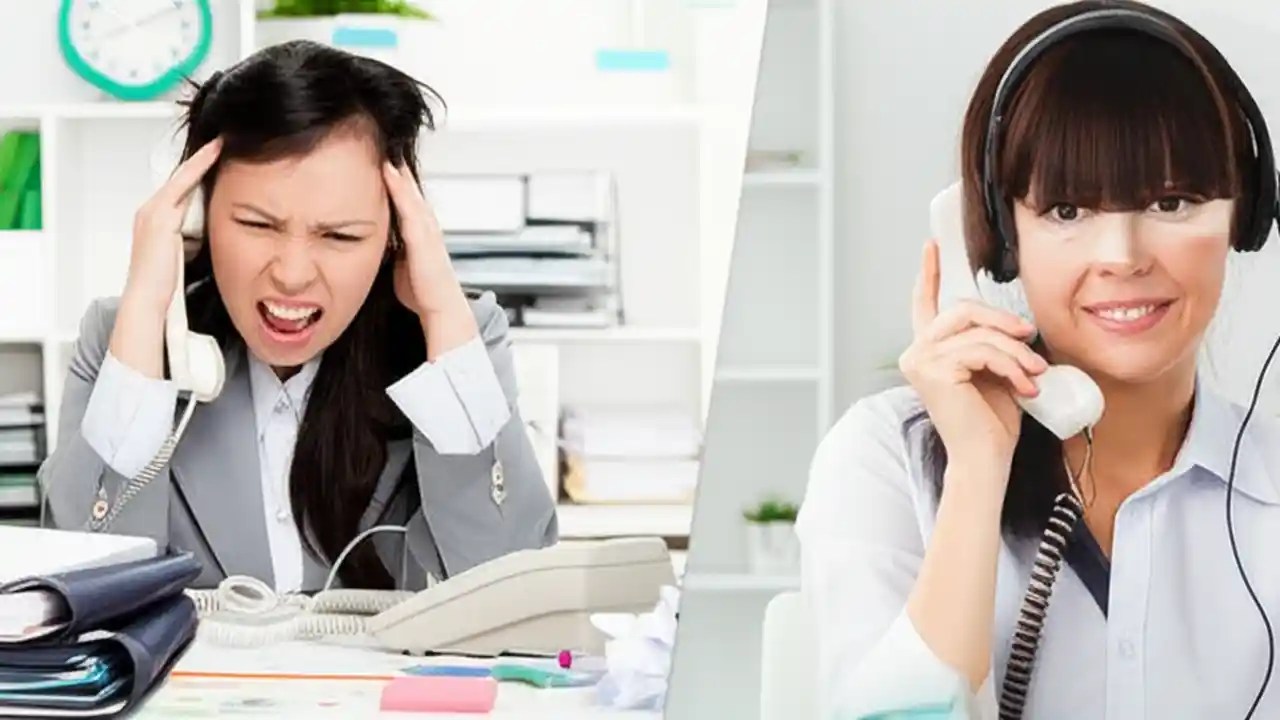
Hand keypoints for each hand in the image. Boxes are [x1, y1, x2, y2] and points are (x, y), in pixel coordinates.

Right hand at [122, 137, 221, 314]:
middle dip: (200, 159)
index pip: (179, 188)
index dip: (196, 170)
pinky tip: (214, 155)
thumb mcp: (179, 253)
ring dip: (202, 159)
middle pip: (180, 178)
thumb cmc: (162, 282)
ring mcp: (153, 211)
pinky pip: (184, 183)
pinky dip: (199, 167)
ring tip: (220, 144)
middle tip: (221, 141)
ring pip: (182, 177)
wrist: (147, 297)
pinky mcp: (161, 216)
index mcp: (154, 219)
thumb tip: (203, 235)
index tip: (214, 155)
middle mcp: (150, 210)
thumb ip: (189, 238)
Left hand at [382, 161, 467, 318]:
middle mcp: (427, 227)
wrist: (441, 307)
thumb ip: (394, 253)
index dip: (399, 184)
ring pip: (410, 193)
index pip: (408, 202)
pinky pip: (407, 204)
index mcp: (422, 234)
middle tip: (387, 147)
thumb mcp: (403, 266)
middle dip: (400, 171)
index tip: (386, 165)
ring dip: (399, 172)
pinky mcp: (421, 235)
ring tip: (387, 151)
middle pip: (411, 191)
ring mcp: (426, 229)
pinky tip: (389, 171)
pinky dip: (398, 186)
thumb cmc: (423, 291)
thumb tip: (379, 250)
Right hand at [896, 241, 1046, 472]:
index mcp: (929, 351)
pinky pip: (982, 351)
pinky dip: (1011, 366)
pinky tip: (1025, 386)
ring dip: (1016, 352)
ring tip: (1036, 374)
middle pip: (963, 310)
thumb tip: (1018, 324)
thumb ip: (993, 343)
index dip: (928, 274)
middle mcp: (916, 353)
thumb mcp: (995, 371)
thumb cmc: (991, 422)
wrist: (985, 459)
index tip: (932, 247)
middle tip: (1031, 339)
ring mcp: (920, 360)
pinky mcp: (933, 370)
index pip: (924, 304)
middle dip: (1003, 322)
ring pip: (978, 333)